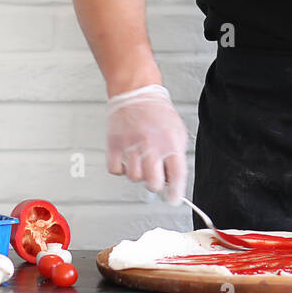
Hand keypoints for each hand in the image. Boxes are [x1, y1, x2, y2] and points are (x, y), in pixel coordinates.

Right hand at [105, 83, 188, 204]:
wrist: (137, 92)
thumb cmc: (158, 112)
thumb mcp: (177, 131)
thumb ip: (176, 155)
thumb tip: (173, 179)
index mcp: (171, 142)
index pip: (177, 175)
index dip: (176, 192)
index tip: (173, 200)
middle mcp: (152, 145)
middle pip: (153, 183)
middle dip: (155, 185)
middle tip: (154, 178)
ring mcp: (132, 145)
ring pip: (134, 178)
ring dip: (137, 174)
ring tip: (140, 160)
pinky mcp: (114, 144)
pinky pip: (115, 170)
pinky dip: (120, 169)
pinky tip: (126, 159)